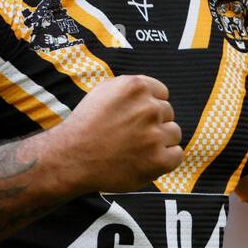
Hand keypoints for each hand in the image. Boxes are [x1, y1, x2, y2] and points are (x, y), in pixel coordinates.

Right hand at [47, 74, 183, 193]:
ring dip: (161, 141)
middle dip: (154, 123)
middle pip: (168, 113)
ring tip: (135, 149)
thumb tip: (157, 94)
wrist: (70, 158)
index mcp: (135, 86)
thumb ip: (132, 90)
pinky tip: (146, 161)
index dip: (149, 106)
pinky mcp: (158, 159)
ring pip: (174, 134)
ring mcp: (154, 134)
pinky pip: (177, 155)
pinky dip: (165, 160)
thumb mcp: (104, 92)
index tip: (135, 118)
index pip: (162, 93)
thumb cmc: (85, 126)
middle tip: (131, 136)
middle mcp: (148, 107)